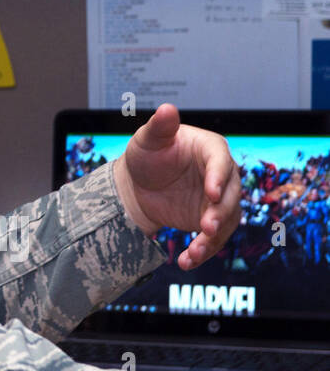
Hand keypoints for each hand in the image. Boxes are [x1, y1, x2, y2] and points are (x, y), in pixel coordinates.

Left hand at [112, 103, 241, 271]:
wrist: (139, 183)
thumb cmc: (147, 153)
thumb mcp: (148, 138)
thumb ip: (159, 126)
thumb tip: (166, 109)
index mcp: (211, 149)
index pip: (220, 162)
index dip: (217, 177)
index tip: (210, 192)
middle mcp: (221, 175)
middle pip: (230, 195)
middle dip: (219, 213)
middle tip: (205, 228)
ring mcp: (219, 200)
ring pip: (226, 222)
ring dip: (212, 239)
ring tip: (193, 252)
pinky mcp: (212, 220)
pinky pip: (213, 239)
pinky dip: (202, 252)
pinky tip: (187, 262)